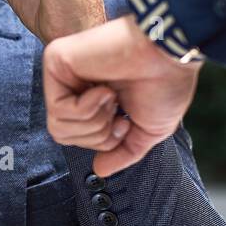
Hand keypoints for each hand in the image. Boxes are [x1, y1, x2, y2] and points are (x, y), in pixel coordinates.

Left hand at [43, 15, 200, 174]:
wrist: (170, 56)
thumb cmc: (165, 83)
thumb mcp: (147, 130)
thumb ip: (122, 151)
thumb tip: (99, 170)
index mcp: (92, 97)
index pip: (77, 137)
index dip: (104, 140)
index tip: (125, 120)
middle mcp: (73, 84)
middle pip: (63, 136)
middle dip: (98, 133)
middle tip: (118, 110)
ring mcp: (62, 72)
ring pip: (58, 127)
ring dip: (94, 121)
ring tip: (112, 97)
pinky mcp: (55, 61)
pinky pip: (58, 109)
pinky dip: (87, 107)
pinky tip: (105, 88)